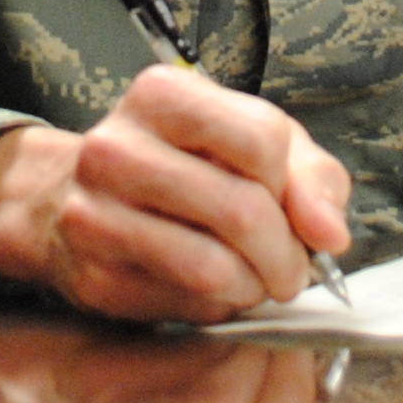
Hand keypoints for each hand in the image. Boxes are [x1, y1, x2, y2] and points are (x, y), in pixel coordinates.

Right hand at [0, 64, 353, 323]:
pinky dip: (217, 308)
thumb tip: (330, 234)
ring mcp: (96, 213)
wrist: (72, 202)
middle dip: (285, 255)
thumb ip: (311, 179)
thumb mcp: (256, 146)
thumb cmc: (184, 168)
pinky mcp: (94, 276)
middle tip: (290, 271)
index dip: (291, 187)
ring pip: (214, 268)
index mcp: (162, 94)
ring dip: (253, 288)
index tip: (287, 206)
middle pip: (243, 210)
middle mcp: (117, 146)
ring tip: (253, 281)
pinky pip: (184, 306)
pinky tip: (211, 291)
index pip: (263, 141)